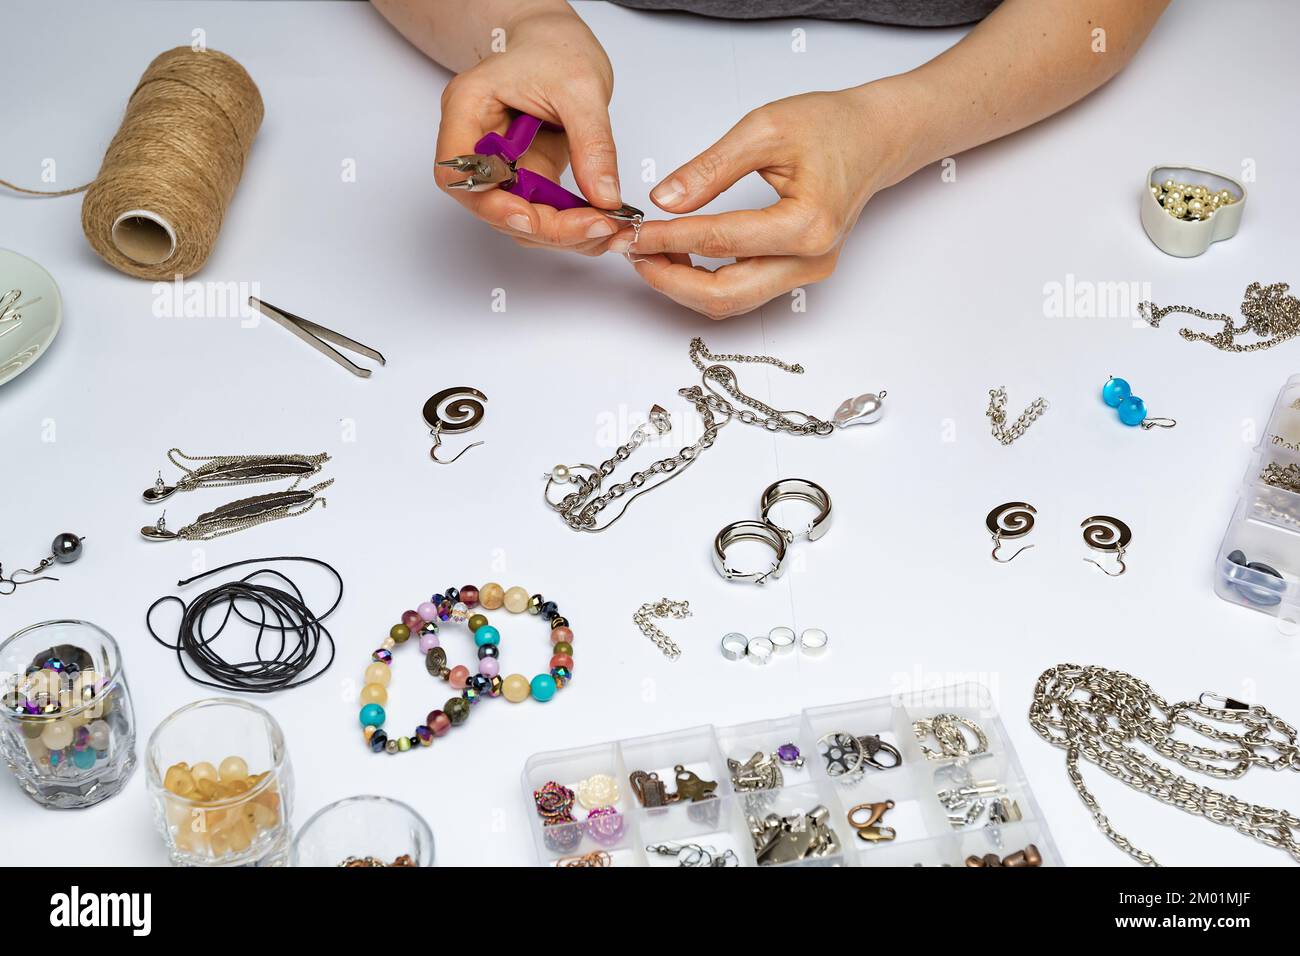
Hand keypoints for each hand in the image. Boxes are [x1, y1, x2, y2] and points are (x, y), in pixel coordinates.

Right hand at [435, 7, 626, 254]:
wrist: (560, 42)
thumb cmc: (556, 48)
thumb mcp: (581, 88)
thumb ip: (592, 143)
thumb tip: (605, 197)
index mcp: (466, 110)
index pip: (457, 175)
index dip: (489, 203)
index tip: (531, 217)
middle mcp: (475, 144)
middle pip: (492, 206)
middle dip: (544, 226)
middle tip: (596, 226)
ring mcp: (501, 165)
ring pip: (519, 219)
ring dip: (561, 233)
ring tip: (607, 227)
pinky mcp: (526, 176)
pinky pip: (542, 212)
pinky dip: (572, 224)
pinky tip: (603, 222)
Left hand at [610, 83, 915, 316]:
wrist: (875, 138)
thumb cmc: (832, 126)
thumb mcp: (765, 129)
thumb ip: (711, 168)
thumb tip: (666, 201)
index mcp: (807, 224)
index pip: (720, 242)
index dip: (670, 239)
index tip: (635, 232)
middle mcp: (810, 260)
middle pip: (724, 294)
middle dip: (670, 279)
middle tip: (633, 254)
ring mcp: (806, 273)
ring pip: (732, 302)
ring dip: (684, 285)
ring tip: (650, 253)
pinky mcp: (797, 273)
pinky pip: (743, 291)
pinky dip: (706, 281)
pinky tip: (679, 255)